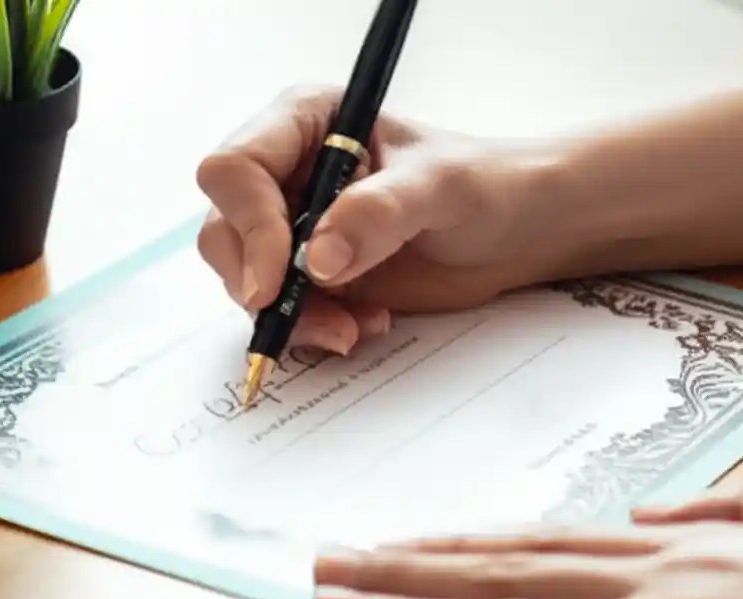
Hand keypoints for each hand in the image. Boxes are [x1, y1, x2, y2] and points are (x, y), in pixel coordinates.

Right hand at [195, 86, 563, 354]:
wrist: (518, 232)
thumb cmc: (487, 184)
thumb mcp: (441, 188)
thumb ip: (379, 213)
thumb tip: (316, 259)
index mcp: (305, 124)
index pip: (235, 170)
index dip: (249, 226)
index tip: (282, 276)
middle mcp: (286, 174)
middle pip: (224, 231)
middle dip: (259, 282)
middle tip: (305, 318)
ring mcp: (294, 229)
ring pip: (246, 280)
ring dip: (291, 317)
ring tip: (353, 328)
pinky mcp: (310, 277)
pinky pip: (282, 312)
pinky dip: (312, 330)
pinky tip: (363, 326)